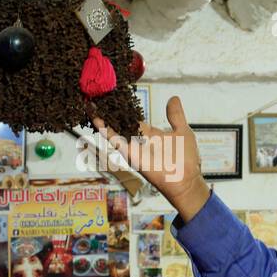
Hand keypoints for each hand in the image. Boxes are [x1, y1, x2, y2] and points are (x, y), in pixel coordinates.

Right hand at [94, 96, 210, 221]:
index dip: (123, 109)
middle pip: (120, 123)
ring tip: (90, 105)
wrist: (186, 180)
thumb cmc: (186, 159)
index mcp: (149, 134)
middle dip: (108, 112)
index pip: (132, 119)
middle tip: (96, 97)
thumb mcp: (182, 131)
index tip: (113, 97)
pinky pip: (117, 141)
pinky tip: (95, 119)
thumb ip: (175, 115)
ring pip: (115, 130)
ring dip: (103, 118)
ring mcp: (134, 148)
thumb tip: (173, 98)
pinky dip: (106, 130)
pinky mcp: (132, 155)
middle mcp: (139, 141)